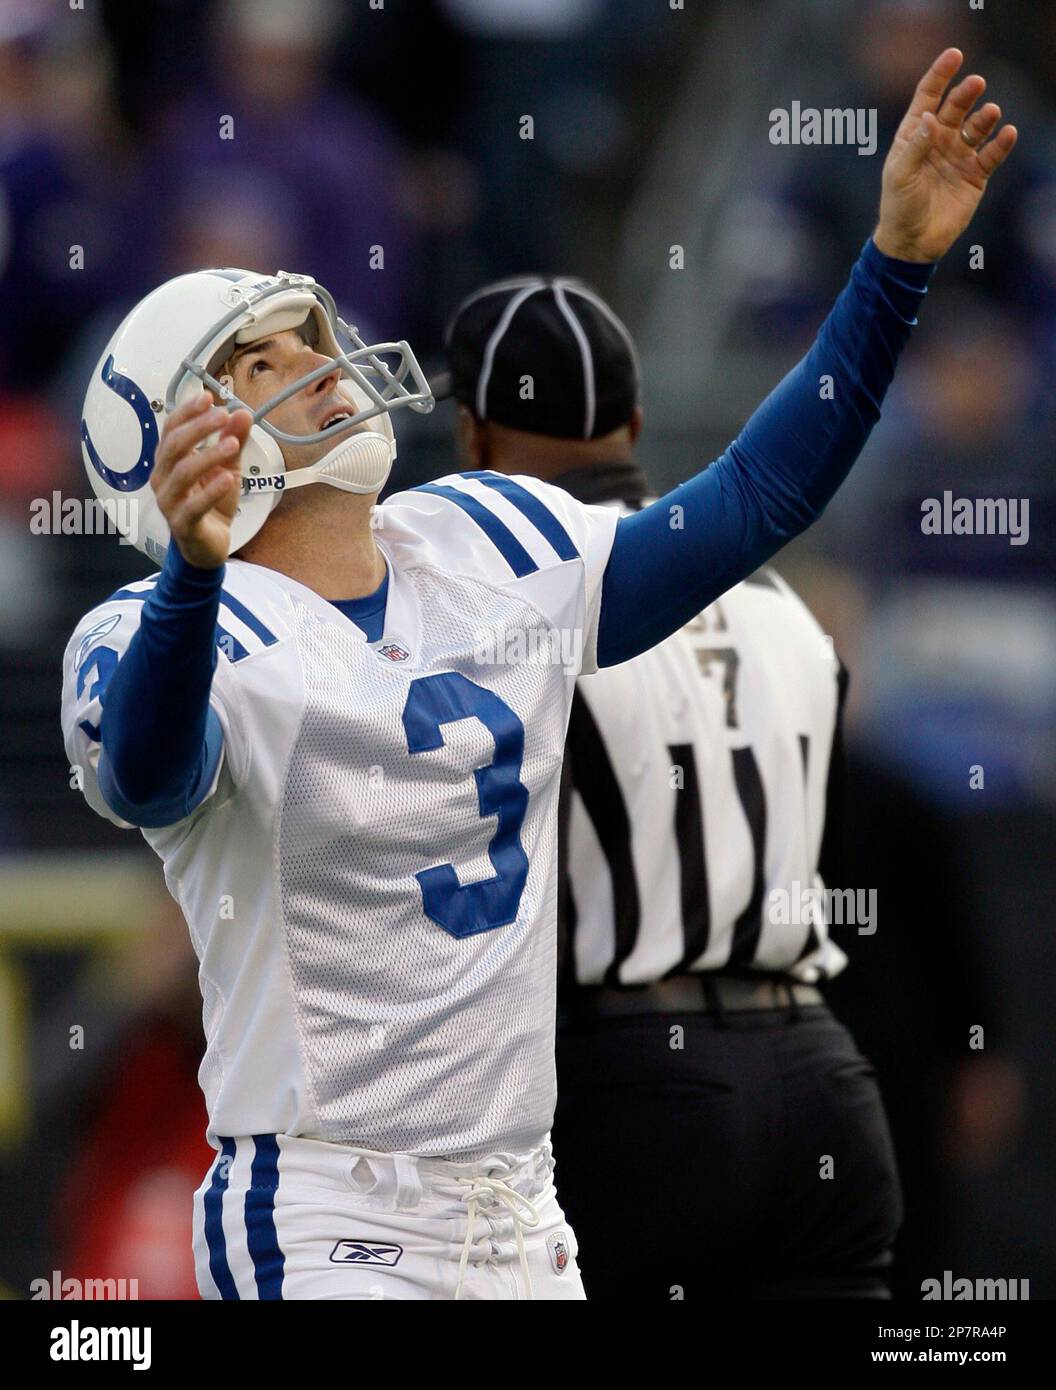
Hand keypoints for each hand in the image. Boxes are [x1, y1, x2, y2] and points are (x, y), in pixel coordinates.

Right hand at [150, 390, 252, 567]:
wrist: (208, 545)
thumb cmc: (212, 504)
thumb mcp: (227, 467)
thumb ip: (233, 441)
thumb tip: (242, 413)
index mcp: (170, 460)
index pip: (172, 428)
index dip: (188, 411)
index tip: (209, 398)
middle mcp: (163, 477)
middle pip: (174, 446)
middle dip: (199, 428)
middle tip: (222, 416)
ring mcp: (170, 501)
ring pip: (182, 473)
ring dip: (208, 455)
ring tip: (232, 445)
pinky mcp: (182, 524)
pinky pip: (193, 506)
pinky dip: (211, 491)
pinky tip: (227, 479)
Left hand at [873, 48, 1016, 262]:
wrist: (912, 242)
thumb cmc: (898, 206)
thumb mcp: (899, 176)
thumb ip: (914, 147)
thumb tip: (930, 117)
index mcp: (914, 133)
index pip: (928, 96)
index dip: (940, 74)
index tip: (955, 54)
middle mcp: (939, 139)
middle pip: (956, 107)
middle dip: (966, 93)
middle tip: (976, 84)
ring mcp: (959, 155)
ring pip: (977, 127)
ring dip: (985, 117)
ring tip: (991, 112)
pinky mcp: (976, 174)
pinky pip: (992, 154)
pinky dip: (1001, 143)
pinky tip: (1007, 134)